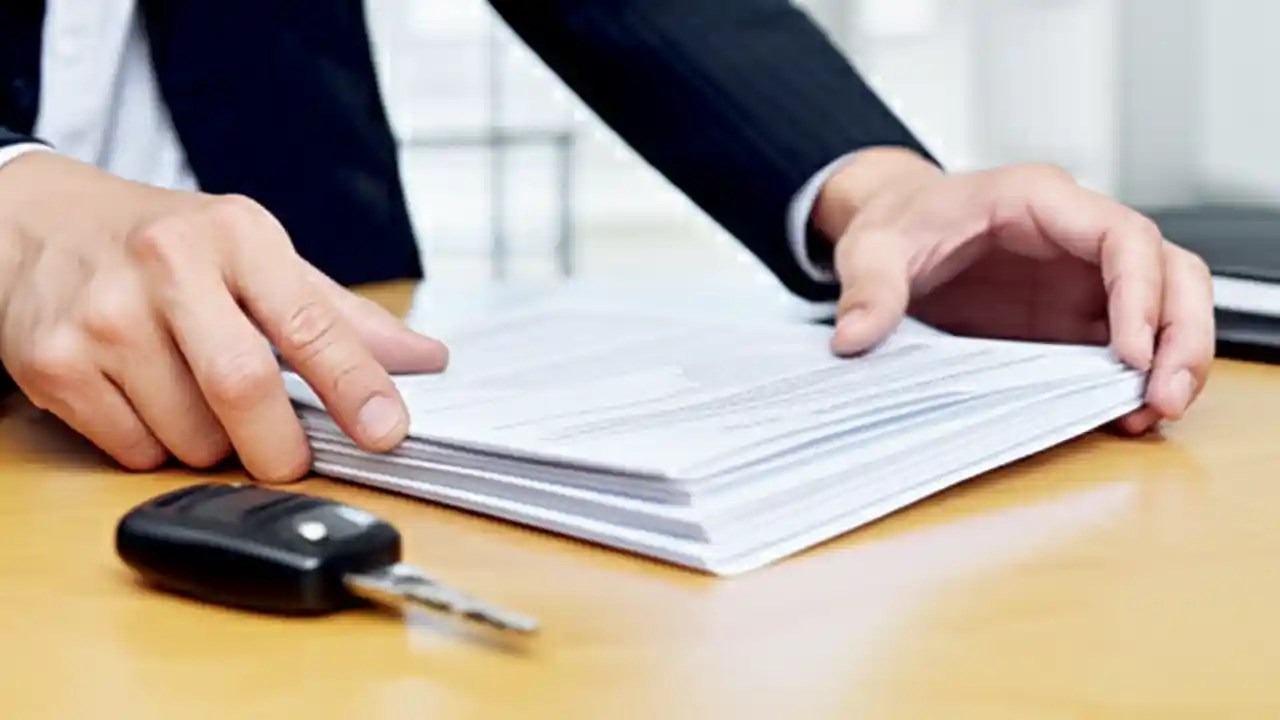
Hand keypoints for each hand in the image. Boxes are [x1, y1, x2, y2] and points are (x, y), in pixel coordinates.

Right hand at [0, 152, 447, 480]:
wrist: (35, 220)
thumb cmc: (165, 244)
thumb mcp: (253, 254)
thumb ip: (338, 314)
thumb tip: (424, 359)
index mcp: (236, 234)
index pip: (309, 323)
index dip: (356, 386)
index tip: (388, 430)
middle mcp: (167, 266)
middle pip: (244, 388)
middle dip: (280, 448)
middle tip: (290, 458)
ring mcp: (104, 316)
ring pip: (191, 435)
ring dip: (214, 446)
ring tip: (198, 400)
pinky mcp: (53, 363)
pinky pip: (134, 449)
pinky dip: (157, 448)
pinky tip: (147, 401)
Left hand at [812, 147, 1214, 434]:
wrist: (894, 226)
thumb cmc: (898, 221)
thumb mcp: (872, 248)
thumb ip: (869, 288)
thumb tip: (854, 336)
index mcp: (1038, 200)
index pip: (1121, 235)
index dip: (1139, 293)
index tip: (1128, 352)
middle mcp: (1076, 235)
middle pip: (1170, 269)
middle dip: (1183, 332)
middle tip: (1167, 395)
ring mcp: (1082, 277)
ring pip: (1167, 305)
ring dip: (1175, 357)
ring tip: (1154, 412)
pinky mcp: (1075, 315)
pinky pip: (1130, 341)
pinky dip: (1138, 377)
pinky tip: (1123, 415)